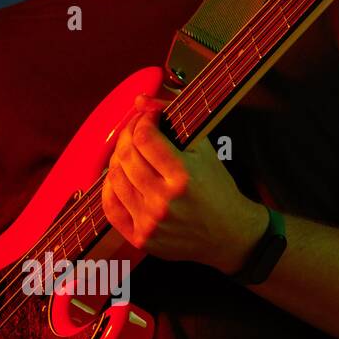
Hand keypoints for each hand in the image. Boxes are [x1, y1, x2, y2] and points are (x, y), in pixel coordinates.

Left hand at [102, 94, 267, 273]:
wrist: (228, 234)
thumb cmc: (217, 189)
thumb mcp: (202, 149)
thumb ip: (173, 119)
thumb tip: (140, 100)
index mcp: (184, 177)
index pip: (145, 138)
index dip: (142, 120)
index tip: (148, 118)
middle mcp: (165, 202)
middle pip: (126, 157)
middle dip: (127, 135)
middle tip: (135, 131)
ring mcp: (150, 222)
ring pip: (114, 179)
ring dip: (117, 159)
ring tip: (128, 152)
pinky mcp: (141, 238)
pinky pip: (110, 207)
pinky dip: (109, 187)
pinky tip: (119, 177)